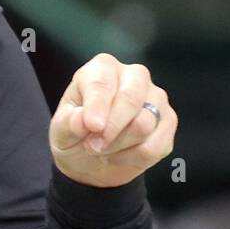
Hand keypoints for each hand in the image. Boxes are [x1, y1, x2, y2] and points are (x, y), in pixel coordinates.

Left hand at [49, 53, 177, 187]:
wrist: (92, 160)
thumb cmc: (75, 135)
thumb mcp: (61, 130)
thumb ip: (69, 122)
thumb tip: (84, 121)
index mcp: (102, 68)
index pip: (102, 83)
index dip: (97, 106)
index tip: (93, 127)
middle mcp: (134, 76)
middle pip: (130, 99)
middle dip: (110, 129)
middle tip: (92, 146)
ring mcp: (156, 98)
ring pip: (144, 124)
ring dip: (118, 146)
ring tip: (102, 149)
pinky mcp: (168, 122)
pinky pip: (155, 145)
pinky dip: (133, 158)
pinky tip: (120, 155)